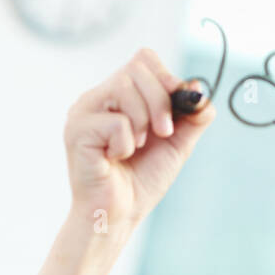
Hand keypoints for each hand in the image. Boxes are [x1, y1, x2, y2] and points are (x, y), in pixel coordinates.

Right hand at [63, 48, 216, 234]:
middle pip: (136, 68)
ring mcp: (83, 112)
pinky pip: (115, 121)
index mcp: (118, 96)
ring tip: (136, 147)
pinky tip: (114, 159)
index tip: (176, 110)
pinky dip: (125, 144)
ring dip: (143, 121)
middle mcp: (97, 98)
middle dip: (160, 101)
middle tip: (163, 134)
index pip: (143, 59)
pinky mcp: (76, 131)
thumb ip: (192, 115)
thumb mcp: (177, 143)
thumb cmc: (140, 181)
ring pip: (124, 87)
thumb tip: (199, 88)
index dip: (165, 78)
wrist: (118, 215)